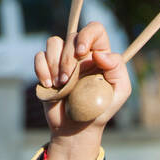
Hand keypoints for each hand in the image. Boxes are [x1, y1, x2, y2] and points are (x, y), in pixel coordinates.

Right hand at [34, 20, 131, 139]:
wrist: (78, 130)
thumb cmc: (101, 110)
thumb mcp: (120, 92)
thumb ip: (118, 69)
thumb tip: (100, 54)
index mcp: (100, 54)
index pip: (95, 29)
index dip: (87, 35)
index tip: (82, 52)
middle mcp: (81, 54)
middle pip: (71, 37)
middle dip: (68, 59)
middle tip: (68, 80)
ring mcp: (63, 60)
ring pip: (53, 42)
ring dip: (54, 64)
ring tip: (60, 85)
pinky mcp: (48, 69)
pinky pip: (39, 56)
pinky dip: (42, 70)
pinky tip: (49, 86)